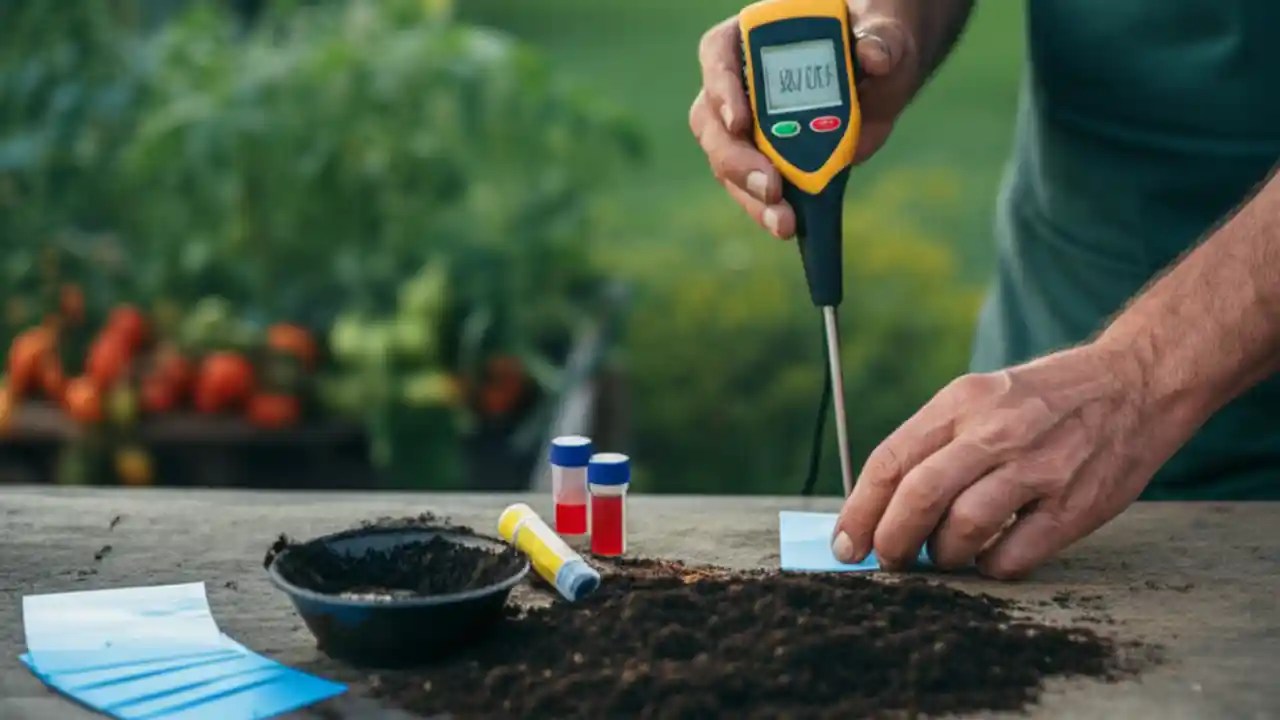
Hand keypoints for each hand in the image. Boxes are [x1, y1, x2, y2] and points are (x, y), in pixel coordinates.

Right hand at [689, 0, 922, 238]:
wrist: (883, 78)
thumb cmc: (873, 43)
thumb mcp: (883, 34)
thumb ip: (880, 41)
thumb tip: (876, 57)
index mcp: (753, 38)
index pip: (718, 55)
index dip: (722, 88)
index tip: (740, 122)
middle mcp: (738, 84)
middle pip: (712, 121)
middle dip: (736, 160)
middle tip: (769, 186)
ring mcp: (746, 127)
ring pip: (725, 163)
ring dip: (749, 196)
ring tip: (782, 222)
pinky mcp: (764, 161)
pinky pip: (751, 188)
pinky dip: (767, 209)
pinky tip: (786, 225)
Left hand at [830, 342, 1195, 578]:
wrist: (1133, 383)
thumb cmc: (1041, 400)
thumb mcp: (979, 398)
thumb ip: (933, 445)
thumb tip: (877, 505)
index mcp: (962, 402)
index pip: (891, 460)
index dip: (860, 509)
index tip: (846, 544)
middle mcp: (996, 431)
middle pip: (919, 496)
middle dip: (891, 540)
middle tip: (887, 561)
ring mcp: (1038, 468)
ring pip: (963, 528)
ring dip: (940, 556)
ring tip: (942, 557)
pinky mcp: (1074, 505)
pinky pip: (1013, 555)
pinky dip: (988, 568)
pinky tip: (988, 559)